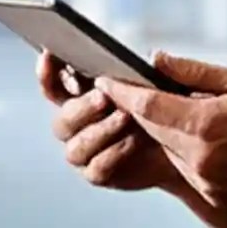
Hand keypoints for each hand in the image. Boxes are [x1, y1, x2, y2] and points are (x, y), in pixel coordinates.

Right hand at [37, 50, 180, 191]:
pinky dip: (114, 152)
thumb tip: (153, 58)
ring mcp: (85, 150)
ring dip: (100, 131)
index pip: (53, 84)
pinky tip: (134, 140)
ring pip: (75, 146)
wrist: (179, 146)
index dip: (47, 71)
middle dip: (82, 107)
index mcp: (80, 95)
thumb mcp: (161, 83)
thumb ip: (154, 70)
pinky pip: (96, 167)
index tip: (49, 55)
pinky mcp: (98, 172)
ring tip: (126, 117)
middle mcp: (77, 124)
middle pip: (63, 119)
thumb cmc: (163, 108)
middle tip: (105, 96)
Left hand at [95, 52, 226, 206]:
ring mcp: (206, 180)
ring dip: (164, 129)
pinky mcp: (214, 193)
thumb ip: (193, 71)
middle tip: (132, 87)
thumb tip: (156, 59)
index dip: (122, 92)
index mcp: (206, 125)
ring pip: (167, 148)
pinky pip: (186, 166)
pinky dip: (184, 148)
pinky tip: (200, 133)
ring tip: (177, 108)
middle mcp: (201, 157)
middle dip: (140, 108)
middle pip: (152, 129)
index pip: (147, 108)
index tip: (105, 80)